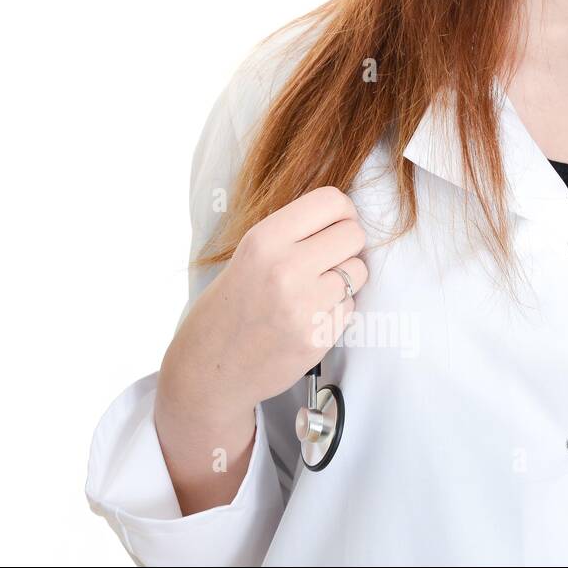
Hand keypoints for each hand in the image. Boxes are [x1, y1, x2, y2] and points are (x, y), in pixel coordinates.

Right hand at [160, 185, 368, 419]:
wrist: (210, 366)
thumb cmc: (229, 306)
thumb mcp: (248, 255)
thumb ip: (291, 234)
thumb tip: (343, 216)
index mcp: (265, 239)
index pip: (332, 202)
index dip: (342, 211)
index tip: (336, 223)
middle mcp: (286, 268)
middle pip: (353, 234)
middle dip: (346, 245)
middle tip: (327, 258)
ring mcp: (305, 305)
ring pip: (357, 271)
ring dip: (343, 279)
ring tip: (311, 292)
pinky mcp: (318, 337)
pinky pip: (349, 307)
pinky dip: (335, 310)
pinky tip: (307, 318)